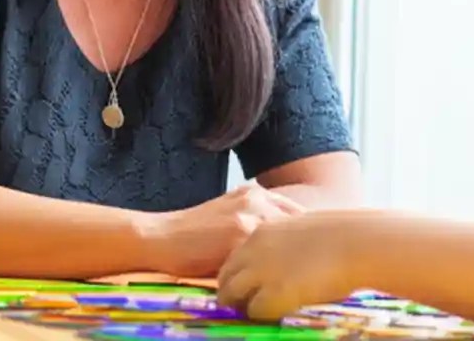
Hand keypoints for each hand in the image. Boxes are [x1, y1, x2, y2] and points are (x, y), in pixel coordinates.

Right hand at [149, 184, 305, 276]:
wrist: (161, 237)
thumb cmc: (196, 233)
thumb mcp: (232, 215)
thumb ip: (259, 219)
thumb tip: (291, 241)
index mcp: (257, 193)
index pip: (298, 213)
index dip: (307, 234)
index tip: (311, 250)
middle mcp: (257, 199)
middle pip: (299, 224)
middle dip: (305, 244)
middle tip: (310, 264)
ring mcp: (248, 215)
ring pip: (287, 240)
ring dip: (293, 259)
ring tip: (295, 274)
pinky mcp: (238, 235)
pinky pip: (267, 256)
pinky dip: (274, 269)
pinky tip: (276, 281)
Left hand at [217, 211, 360, 319]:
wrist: (357, 243)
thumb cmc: (342, 235)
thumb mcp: (303, 227)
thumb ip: (286, 239)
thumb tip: (288, 252)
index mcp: (262, 231)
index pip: (234, 256)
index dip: (239, 273)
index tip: (246, 283)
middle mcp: (254, 250)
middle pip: (225, 275)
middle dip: (230, 290)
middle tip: (241, 303)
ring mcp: (261, 272)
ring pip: (230, 294)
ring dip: (240, 304)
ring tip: (252, 312)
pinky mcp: (273, 294)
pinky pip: (253, 310)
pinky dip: (259, 315)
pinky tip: (273, 314)